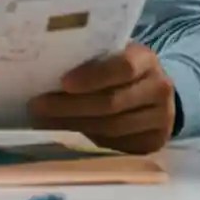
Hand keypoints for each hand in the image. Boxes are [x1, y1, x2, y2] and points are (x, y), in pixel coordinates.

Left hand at [27, 43, 176, 153]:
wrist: (155, 92)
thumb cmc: (121, 69)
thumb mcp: (112, 55)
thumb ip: (90, 59)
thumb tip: (45, 71)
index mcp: (146, 59)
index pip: (122, 67)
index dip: (93, 76)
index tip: (63, 82)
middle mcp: (159, 88)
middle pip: (112, 103)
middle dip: (70, 107)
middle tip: (37, 106)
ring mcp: (161, 119)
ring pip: (112, 128)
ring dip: (73, 125)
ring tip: (43, 121)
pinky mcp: (154, 143)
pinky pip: (116, 144)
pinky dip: (87, 138)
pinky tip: (64, 132)